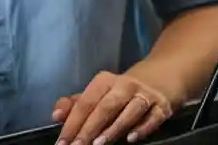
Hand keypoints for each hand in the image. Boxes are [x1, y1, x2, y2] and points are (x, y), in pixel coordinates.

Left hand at [52, 71, 175, 144]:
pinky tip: (131, 138)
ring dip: (113, 128)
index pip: (84, 103)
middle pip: (104, 107)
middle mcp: (124, 86)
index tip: (62, 142)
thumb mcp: (98, 94)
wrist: (160, 79)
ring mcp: (144, 95)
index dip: (72, 123)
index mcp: (103, 82)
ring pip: (128, 111)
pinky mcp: (162, 106)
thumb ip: (75, 104)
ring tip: (99, 144)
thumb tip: (56, 115)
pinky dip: (142, 128)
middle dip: (89, 128)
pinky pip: (152, 117)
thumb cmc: (121, 92)